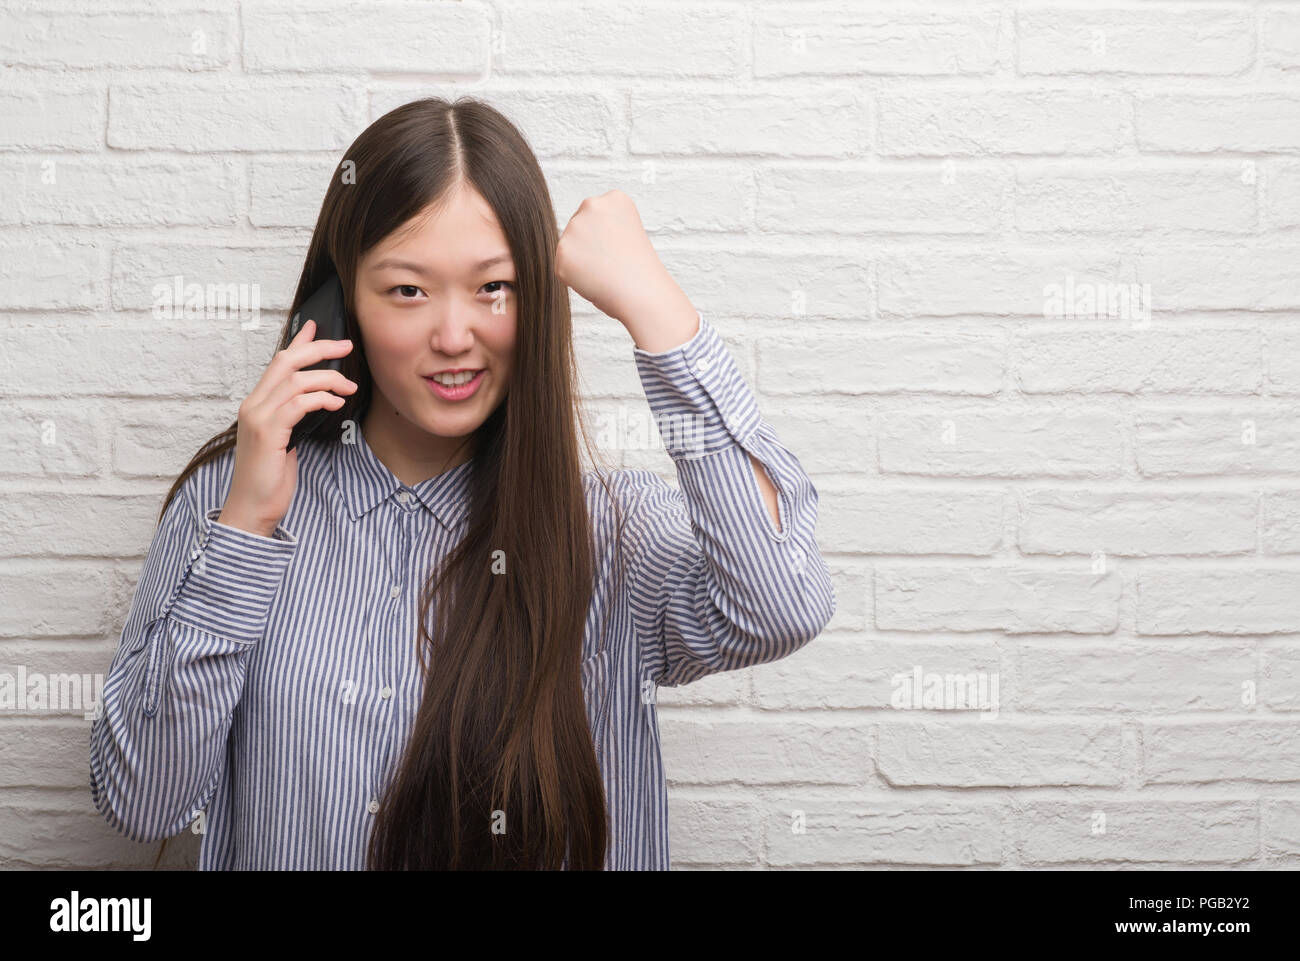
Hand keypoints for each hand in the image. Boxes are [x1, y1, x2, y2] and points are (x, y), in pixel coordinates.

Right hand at [217, 318, 356, 536]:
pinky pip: (299, 404)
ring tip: (350, 388)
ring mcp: (258, 418)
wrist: (252, 508)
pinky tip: (336, 404)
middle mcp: (253, 405)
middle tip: (346, 346)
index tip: (315, 326)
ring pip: (296, 380)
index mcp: (256, 404)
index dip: (297, 342)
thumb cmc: (270, 478)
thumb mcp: (284, 441)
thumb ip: (293, 418)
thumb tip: (316, 401)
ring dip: (328, 379)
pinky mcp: (269, 433)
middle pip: (286, 362)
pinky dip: (321, 399)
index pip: (278, 363)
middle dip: (318, 349)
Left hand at [555, 189, 678, 324]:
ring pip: (569, 248)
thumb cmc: (640, 271)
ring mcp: (574, 228)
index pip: (596, 218)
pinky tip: (594, 281)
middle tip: (612, 263)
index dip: (608, 239)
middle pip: (579, 229)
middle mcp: (591, 205)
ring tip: (605, 272)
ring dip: (581, 262)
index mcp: (614, 199)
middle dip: (590, 247)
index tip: (622, 249)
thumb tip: (572, 241)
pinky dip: (574, 279)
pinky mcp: (563, 252)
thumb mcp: (628, 233)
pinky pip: (562, 268)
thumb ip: (602, 227)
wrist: (643, 292)